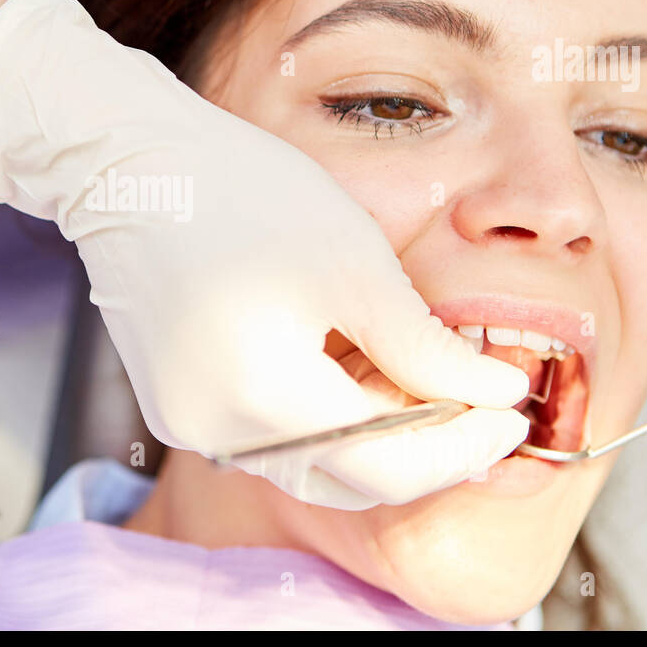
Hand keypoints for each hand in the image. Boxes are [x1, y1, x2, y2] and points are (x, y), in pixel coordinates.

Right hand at [0, 0, 530, 508]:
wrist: (134, 167)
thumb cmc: (246, 196)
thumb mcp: (357, 268)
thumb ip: (430, 350)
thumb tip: (499, 395)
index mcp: (266, 399)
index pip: (390, 466)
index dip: (463, 448)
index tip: (512, 416)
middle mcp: (219, 433)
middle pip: (349, 479)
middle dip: (424, 450)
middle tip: (479, 405)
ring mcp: (191, 424)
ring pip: (309, 462)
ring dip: (373, 435)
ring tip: (419, 376)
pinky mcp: (177, 406)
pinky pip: (268, 438)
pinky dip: (322, 418)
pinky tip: (352, 367)